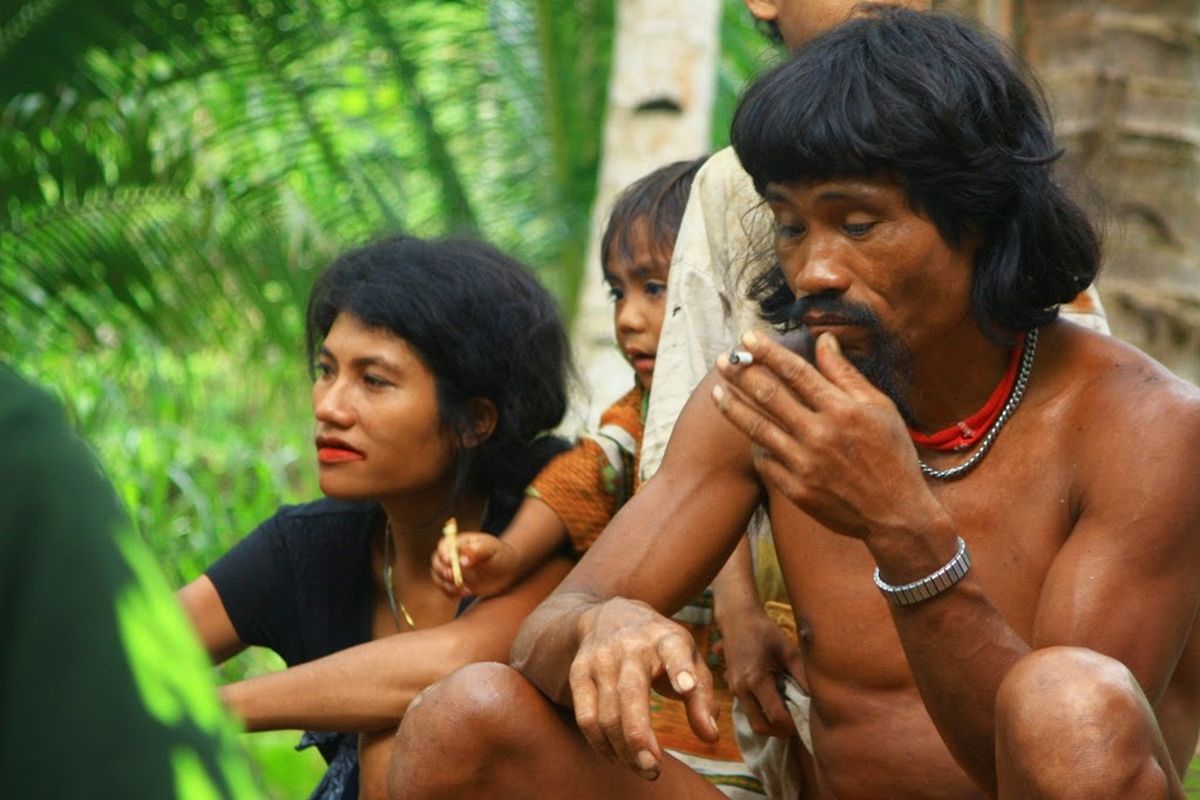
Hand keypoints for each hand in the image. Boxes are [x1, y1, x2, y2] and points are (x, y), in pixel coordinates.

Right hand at [430, 533, 518, 597]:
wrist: (509, 569)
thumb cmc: (501, 554)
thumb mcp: (492, 550)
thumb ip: (477, 551)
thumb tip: (462, 560)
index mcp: (460, 542)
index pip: (444, 545)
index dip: (443, 553)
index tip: (449, 561)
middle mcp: (453, 556)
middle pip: (436, 561)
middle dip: (441, 570)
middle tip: (452, 576)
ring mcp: (454, 570)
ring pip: (438, 577)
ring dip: (445, 584)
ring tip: (462, 588)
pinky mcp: (457, 584)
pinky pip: (446, 590)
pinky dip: (451, 593)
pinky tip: (466, 592)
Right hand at [569, 597, 718, 780]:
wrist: (610, 616)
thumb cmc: (660, 647)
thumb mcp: (688, 659)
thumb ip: (702, 697)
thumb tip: (711, 737)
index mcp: (665, 638)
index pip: (674, 651)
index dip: (681, 669)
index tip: (686, 687)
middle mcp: (630, 646)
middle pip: (631, 693)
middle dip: (639, 735)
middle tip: (653, 768)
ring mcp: (601, 659)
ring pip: (606, 712)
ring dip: (623, 748)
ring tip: (643, 768)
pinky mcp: (580, 673)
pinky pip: (586, 717)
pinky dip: (600, 744)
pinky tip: (617, 757)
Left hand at [713, 331, 936, 541]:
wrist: (895, 514)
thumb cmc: (892, 455)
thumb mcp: (880, 408)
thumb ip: (846, 374)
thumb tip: (823, 340)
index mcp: (842, 410)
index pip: (795, 372)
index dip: (768, 352)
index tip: (747, 337)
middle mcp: (819, 434)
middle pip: (769, 396)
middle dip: (741, 374)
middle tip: (723, 360)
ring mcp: (804, 464)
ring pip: (757, 428)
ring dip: (733, 407)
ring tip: (717, 392)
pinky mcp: (795, 490)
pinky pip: (765, 461)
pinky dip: (755, 444)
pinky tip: (746, 432)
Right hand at [717, 604, 805, 737]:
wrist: (736, 617)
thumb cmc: (764, 631)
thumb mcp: (787, 650)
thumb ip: (802, 675)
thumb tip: (817, 698)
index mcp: (755, 680)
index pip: (776, 716)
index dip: (793, 724)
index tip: (806, 719)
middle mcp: (741, 690)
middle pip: (761, 727)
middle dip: (780, 731)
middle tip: (797, 722)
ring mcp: (734, 690)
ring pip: (753, 721)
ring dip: (770, 723)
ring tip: (788, 712)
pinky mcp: (733, 687)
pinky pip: (748, 710)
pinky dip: (762, 713)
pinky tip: (776, 700)